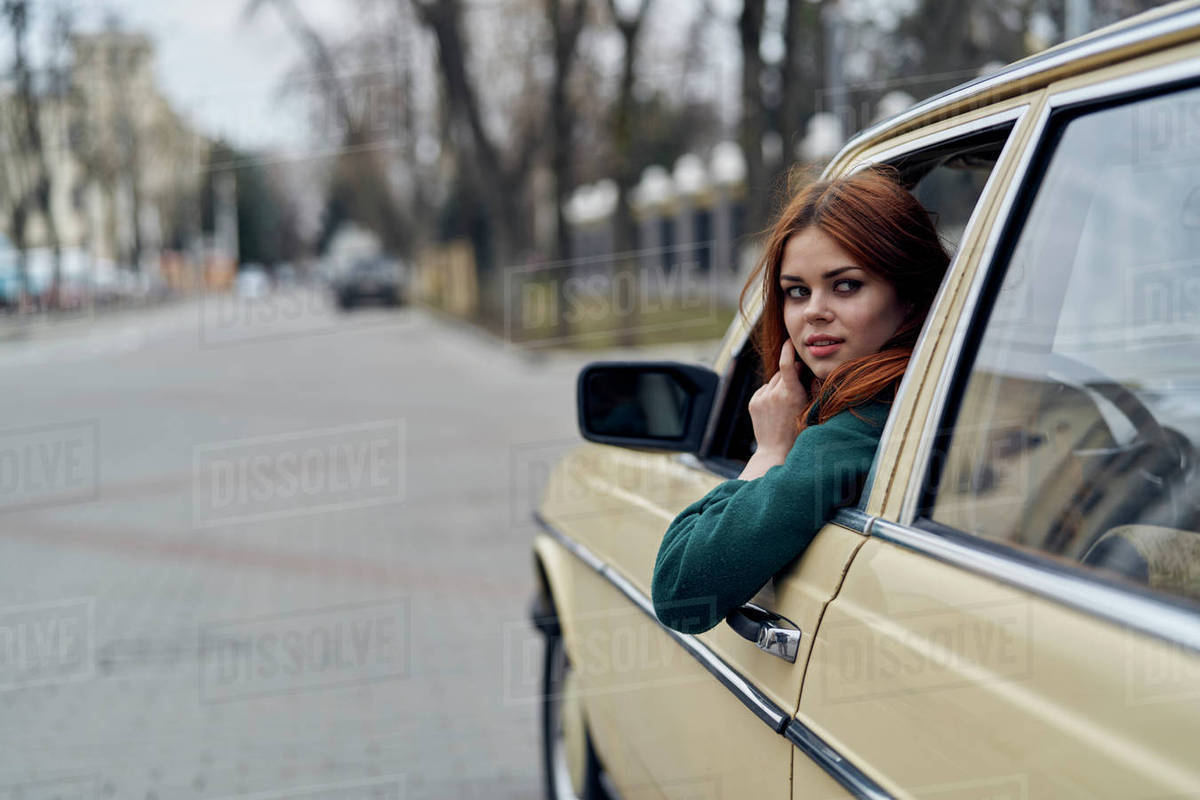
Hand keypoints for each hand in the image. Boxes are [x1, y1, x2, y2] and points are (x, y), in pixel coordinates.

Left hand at [747, 340, 810, 461]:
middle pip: (782, 373)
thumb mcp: (808, 408)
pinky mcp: (753, 402)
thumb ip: (806, 386)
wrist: (775, 451)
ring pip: (772, 382)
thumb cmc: (798, 431)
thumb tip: (800, 368)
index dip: (788, 350)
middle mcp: (773, 394)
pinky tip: (775, 408)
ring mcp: (761, 398)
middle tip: (797, 387)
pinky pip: (764, 390)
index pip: (787, 364)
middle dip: (790, 375)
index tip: (789, 341)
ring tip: (785, 404)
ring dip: (779, 386)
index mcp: (790, 394)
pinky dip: (770, 394)